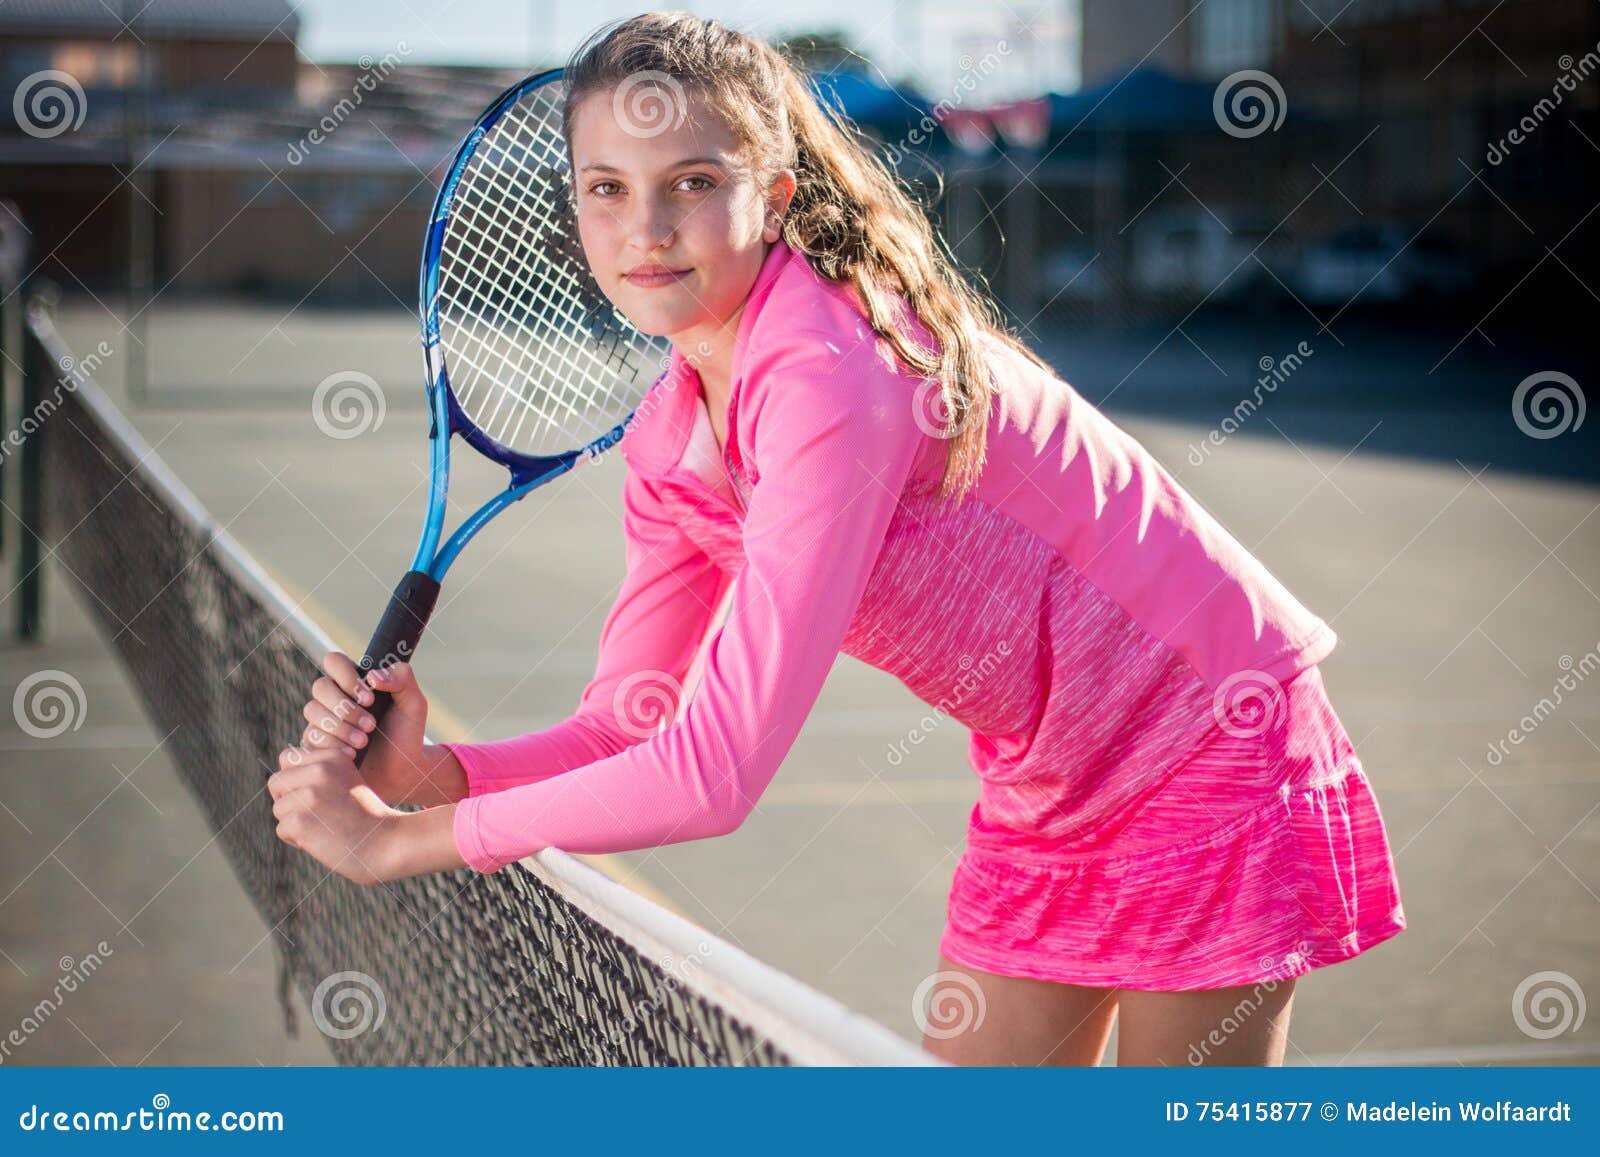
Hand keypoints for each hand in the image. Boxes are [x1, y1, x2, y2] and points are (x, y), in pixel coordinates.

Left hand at [269, 744, 402, 884]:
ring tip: (324, 829)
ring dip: (295, 822)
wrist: (389, 844)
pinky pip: (283, 829)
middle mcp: (319, 770)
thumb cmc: (367, 818)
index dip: (297, 780)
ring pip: (279, 809)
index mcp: (332, 756)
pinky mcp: (301, 820)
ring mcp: (310, 795)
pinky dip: (298, 840)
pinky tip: (322, 841)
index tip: (320, 796)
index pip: (288, 759)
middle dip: (288, 800)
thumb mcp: (346, 782)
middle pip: (276, 782)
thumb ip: (316, 775)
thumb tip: (276, 780)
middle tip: (314, 815)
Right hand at [299, 652, 440, 806]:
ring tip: (364, 742)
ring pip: (312, 712)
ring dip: (340, 727)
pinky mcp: (315, 744)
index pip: (334, 661)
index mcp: (355, 681)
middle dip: (345, 707)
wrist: (401, 772)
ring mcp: (322, 720)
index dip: (347, 676)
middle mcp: (334, 697)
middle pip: (320, 687)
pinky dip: (332, 745)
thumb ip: (402, 679)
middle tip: (371, 725)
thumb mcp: (414, 703)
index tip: (370, 697)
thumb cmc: (406, 734)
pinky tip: (352, 755)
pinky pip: (309, 738)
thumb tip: (373, 675)